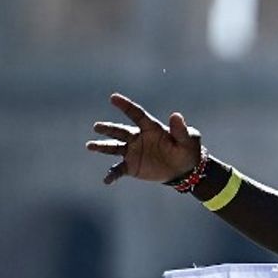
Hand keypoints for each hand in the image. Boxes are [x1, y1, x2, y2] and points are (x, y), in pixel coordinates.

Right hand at [87, 93, 201, 185]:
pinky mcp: (131, 166)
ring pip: (114, 147)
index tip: (113, 97)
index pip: (136, 114)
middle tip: (97, 127)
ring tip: (90, 146)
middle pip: (120, 131)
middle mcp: (138, 137)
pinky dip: (112, 174)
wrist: (184, 170)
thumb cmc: (187, 150)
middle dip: (108, 129)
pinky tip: (107, 180)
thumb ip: (180, 129)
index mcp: (151, 128)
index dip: (125, 106)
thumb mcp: (188, 140)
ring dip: (102, 147)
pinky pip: (118, 170)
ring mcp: (133, 151)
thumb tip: (176, 115)